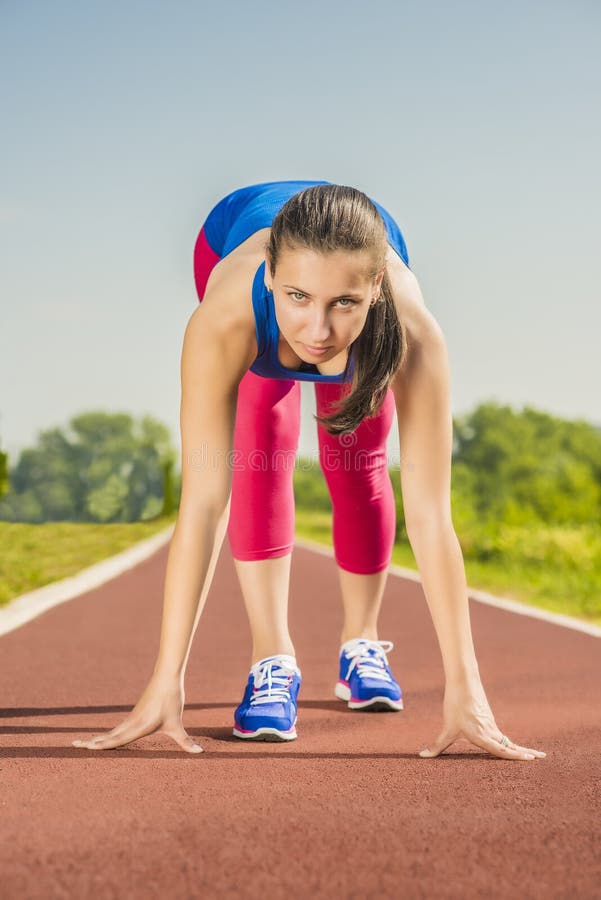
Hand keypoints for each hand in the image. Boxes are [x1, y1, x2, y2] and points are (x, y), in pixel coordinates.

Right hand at [72, 672, 202, 753]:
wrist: (167, 677)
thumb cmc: (171, 700)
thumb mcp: (177, 724)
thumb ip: (186, 742)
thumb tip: (200, 753)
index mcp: (138, 726)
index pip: (117, 739)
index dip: (102, 745)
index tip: (87, 748)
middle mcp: (131, 722)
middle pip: (108, 735)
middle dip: (91, 741)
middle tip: (74, 745)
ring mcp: (131, 718)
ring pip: (111, 731)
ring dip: (97, 738)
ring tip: (83, 743)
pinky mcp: (134, 714)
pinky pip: (117, 727)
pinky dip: (107, 734)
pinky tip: (103, 737)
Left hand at [418, 678, 545, 760]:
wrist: (463, 681)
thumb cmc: (455, 704)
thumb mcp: (447, 728)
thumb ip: (437, 745)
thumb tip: (422, 756)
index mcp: (483, 736)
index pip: (503, 750)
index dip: (516, 757)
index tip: (531, 760)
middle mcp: (490, 731)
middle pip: (511, 746)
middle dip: (526, 753)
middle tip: (543, 758)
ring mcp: (491, 725)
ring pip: (507, 740)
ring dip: (519, 747)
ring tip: (532, 755)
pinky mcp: (488, 719)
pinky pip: (501, 734)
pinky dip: (509, 742)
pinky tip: (511, 745)